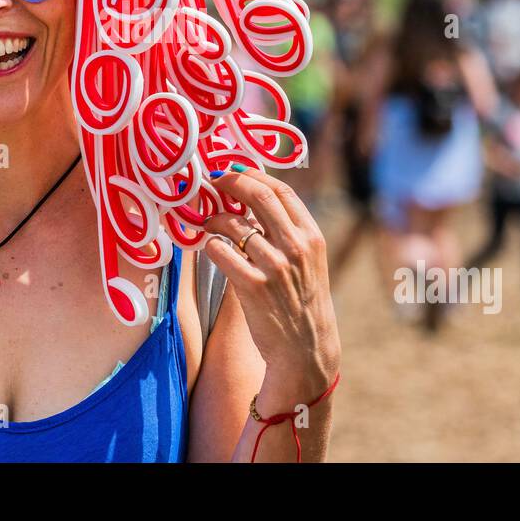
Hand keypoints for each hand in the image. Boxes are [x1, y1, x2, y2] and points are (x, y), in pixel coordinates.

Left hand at [200, 166, 340, 407]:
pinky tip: (209, 248)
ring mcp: (274, 267)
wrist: (305, 349)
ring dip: (214, 218)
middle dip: (230, 182)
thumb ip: (288, 232)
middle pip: (258, 196)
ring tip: (208, 223)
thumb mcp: (308, 262)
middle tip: (213, 183)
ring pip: (233, 223)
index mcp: (311, 236)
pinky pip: (220, 251)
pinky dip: (209, 245)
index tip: (234, 171)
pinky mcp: (252, 287)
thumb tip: (255, 198)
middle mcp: (296, 247)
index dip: (254, 175)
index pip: (282, 190)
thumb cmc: (302, 301)